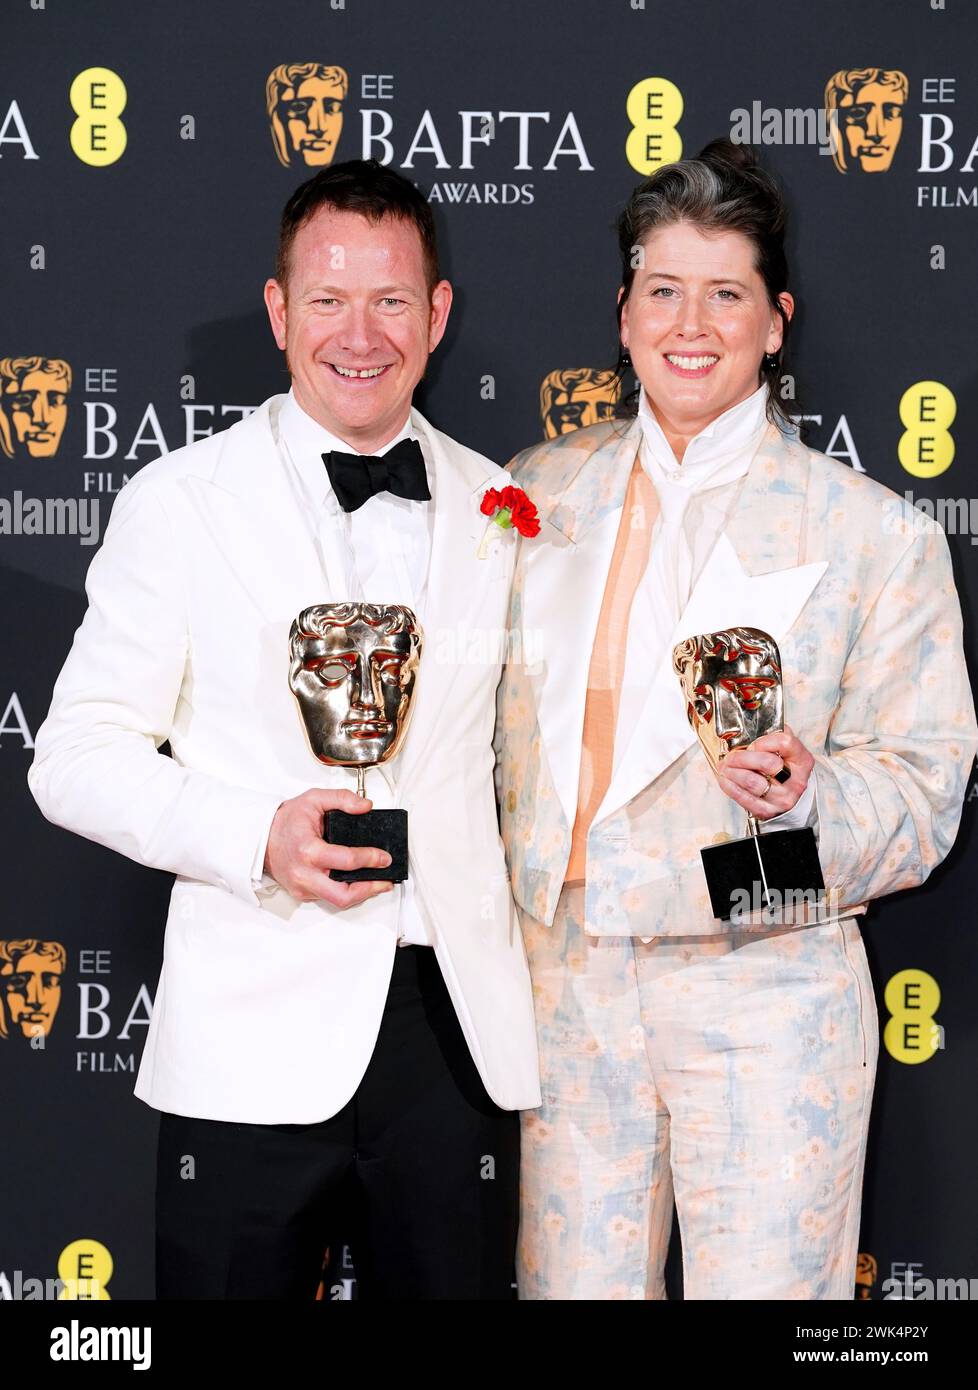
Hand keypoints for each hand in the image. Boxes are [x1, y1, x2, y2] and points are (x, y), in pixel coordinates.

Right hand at [263, 787, 393, 907]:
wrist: (262, 838)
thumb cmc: (286, 821)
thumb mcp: (314, 799)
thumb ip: (342, 799)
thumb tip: (365, 807)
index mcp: (308, 849)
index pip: (346, 860)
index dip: (370, 859)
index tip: (384, 857)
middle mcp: (304, 873)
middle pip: (343, 895)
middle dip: (369, 889)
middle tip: (385, 880)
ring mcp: (302, 886)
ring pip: (337, 901)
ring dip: (361, 893)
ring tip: (377, 883)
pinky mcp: (302, 893)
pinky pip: (328, 898)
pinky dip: (346, 892)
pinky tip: (357, 882)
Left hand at [716, 725, 813, 821]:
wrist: (793, 796)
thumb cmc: (786, 770)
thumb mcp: (786, 750)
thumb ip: (773, 736)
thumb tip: (750, 728)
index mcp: (802, 760)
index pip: (784, 743)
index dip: (763, 741)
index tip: (752, 744)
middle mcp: (795, 780)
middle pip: (767, 763)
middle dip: (742, 757)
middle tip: (731, 756)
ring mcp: (783, 797)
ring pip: (752, 782)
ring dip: (732, 772)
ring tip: (725, 767)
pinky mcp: (768, 811)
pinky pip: (745, 798)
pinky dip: (730, 787)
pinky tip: (725, 779)